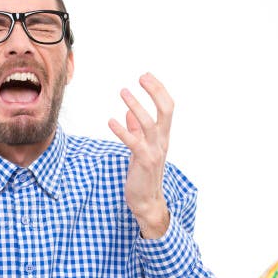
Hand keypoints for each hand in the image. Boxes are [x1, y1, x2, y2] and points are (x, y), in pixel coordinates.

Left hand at [108, 73, 172, 238]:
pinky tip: (110, 121)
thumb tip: (128, 115)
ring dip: (135, 105)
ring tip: (123, 92)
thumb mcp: (141, 150)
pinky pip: (133, 142)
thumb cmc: (143, 175)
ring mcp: (154, 151)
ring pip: (149, 123)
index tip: (146, 76)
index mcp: (163, 136)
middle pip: (165, 110)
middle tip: (141, 77)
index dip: (159, 90)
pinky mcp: (143, 162)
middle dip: (155, 91)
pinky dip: (122, 130)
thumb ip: (136, 132)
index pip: (167, 107)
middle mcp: (162, 141)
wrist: (146, 201)